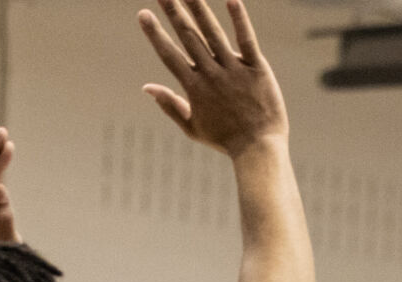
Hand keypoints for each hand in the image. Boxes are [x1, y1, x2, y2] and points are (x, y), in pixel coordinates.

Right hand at [139, 0, 287, 157]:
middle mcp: (211, 74)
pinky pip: (247, 39)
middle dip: (173, 12)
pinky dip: (239, 19)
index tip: (143, 14)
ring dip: (198, 8)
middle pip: (188, 37)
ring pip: (213, 33)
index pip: (169, 55)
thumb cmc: (225, 140)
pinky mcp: (257, 68)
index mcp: (194, 87)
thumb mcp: (192, 127)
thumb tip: (146, 87)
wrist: (258, 149)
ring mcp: (234, 69)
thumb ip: (170, 105)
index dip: (155, 34)